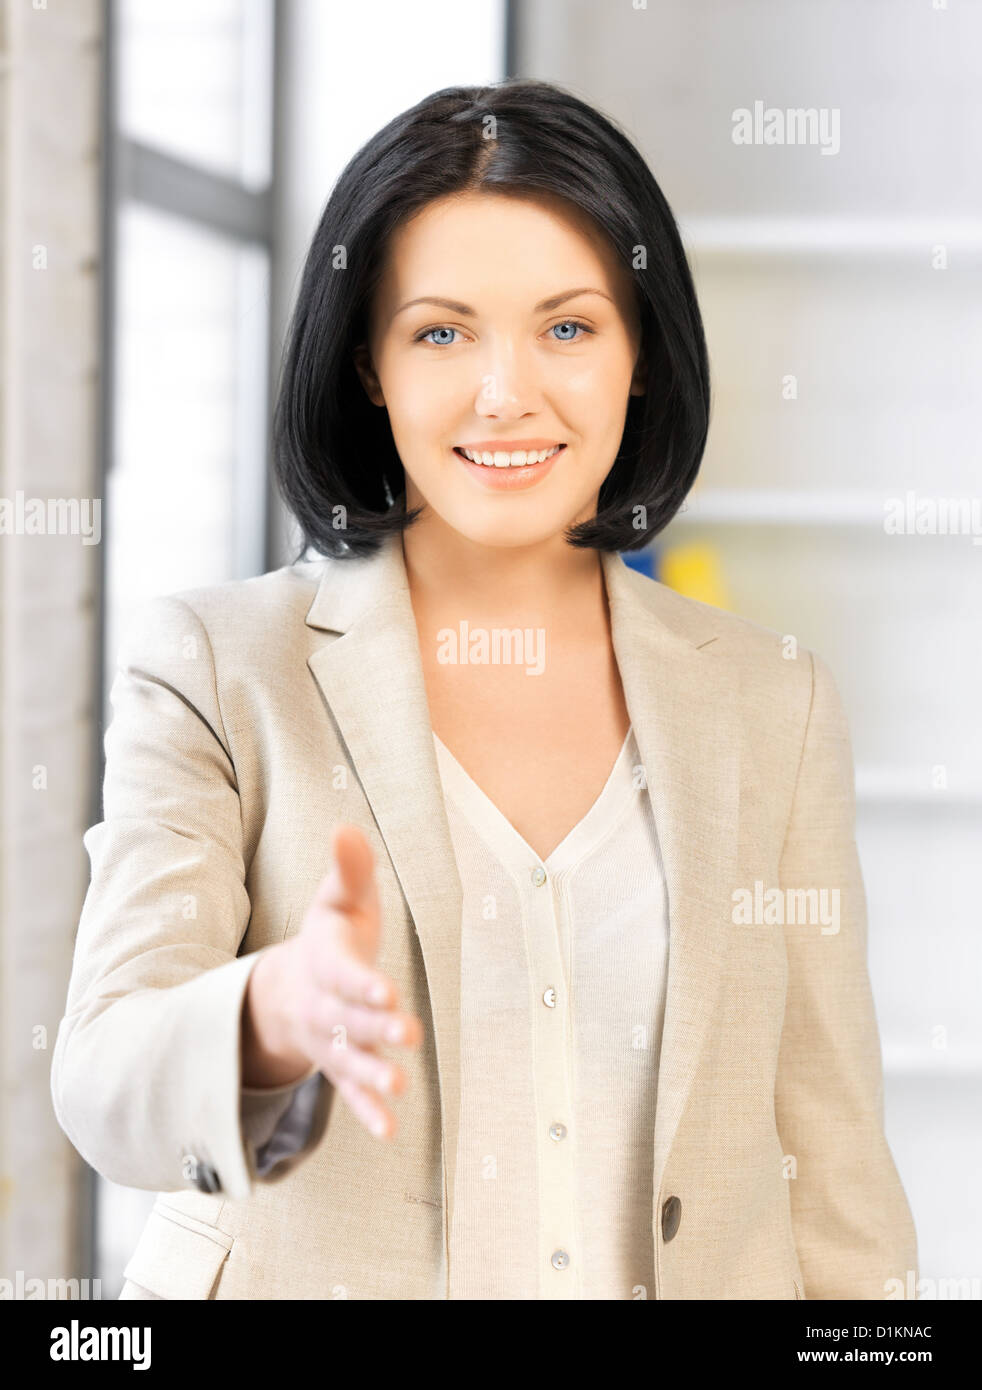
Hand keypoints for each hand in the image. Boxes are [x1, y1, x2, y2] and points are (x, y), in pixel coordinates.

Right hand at [243, 824, 423, 1138]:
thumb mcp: (338, 900)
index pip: (344, 973)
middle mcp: (327, 1006)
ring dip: (373, 1073)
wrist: (292, 988)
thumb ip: (348, 870)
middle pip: (350, 1020)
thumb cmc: (330, 937)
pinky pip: (352, 1095)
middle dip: (377, 1026)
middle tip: (407, 1032)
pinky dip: (369, 1114)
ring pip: (351, 1061)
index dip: (364, 982)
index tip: (387, 990)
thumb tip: (347, 827)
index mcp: (328, 962)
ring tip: (399, 1085)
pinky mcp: (342, 1068)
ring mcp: (333, 1042)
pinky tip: (391, 1131)